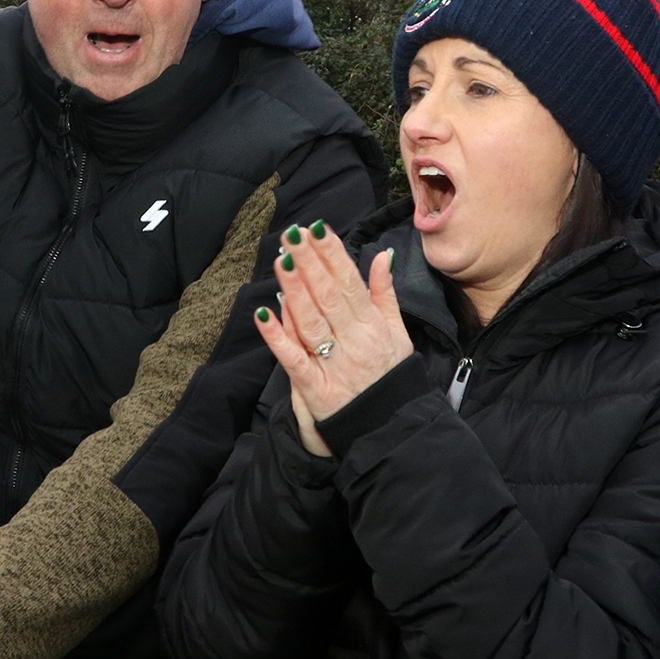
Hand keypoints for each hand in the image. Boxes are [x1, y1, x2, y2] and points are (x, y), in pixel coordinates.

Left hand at [255, 223, 411, 455]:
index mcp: (373, 327)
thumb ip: (384, 293)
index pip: (350, 283)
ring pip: (311, 323)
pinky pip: (293, 359)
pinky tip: (262, 314)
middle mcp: (354, 343)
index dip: (332, 255)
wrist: (389, 429)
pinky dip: (277, 337)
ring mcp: (333, 366)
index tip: (316, 229)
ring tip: (281, 262)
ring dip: (295, 291)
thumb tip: (382, 255)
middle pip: (328, 297)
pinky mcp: (314, 389)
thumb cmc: (389, 375)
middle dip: (309, 263)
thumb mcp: (397, 333)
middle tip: (291, 235)